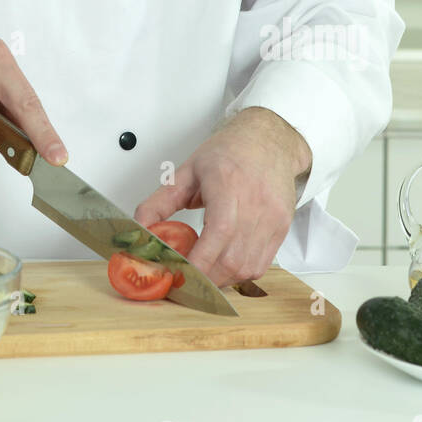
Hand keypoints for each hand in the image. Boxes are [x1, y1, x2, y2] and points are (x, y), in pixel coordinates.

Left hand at [132, 108, 311, 287]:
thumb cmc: (228, 153)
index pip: (218, 232)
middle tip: (184, 280)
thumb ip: (158, 202)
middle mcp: (255, 202)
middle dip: (205, 278)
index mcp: (228, 183)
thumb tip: (139, 230)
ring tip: (203, 273)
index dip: (200, 260)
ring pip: (247, 267)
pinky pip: (261, 264)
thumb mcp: (186, 171)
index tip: (179, 275)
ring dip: (222, 279)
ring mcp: (272, 218)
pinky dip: (239, 273)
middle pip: (232, 258)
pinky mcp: (282, 228)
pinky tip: (224, 264)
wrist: (267, 141)